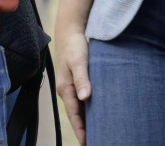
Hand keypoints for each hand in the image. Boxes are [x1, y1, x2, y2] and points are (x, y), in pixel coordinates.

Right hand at [55, 28, 90, 142]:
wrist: (70, 30)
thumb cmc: (75, 45)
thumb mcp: (79, 61)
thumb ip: (82, 79)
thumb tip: (85, 97)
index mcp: (66, 89)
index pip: (74, 115)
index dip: (81, 130)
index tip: (87, 142)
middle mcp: (67, 90)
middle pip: (76, 114)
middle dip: (84, 129)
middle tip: (96, 140)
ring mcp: (71, 86)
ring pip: (79, 108)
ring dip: (87, 120)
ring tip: (98, 131)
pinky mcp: (77, 80)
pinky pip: (82, 100)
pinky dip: (88, 108)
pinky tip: (97, 112)